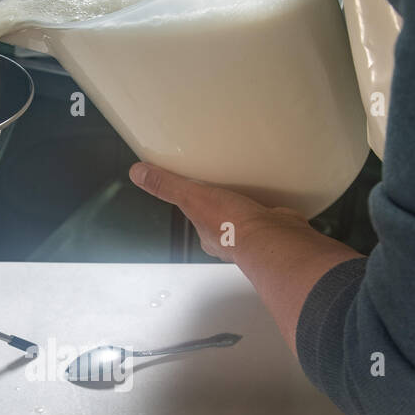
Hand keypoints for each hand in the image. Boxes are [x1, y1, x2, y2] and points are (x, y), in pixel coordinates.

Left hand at [130, 160, 360, 356]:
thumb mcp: (192, 197)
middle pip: (225, 218)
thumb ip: (166, 186)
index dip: (198, 203)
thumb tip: (137, 173)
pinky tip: (274, 188)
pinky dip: (271, 203)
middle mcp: (230, 241)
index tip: (200, 187)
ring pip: (249, 217)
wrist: (274, 239)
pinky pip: (272, 213)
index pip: (199, 219)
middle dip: (226, 203)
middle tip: (228, 181)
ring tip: (251, 181)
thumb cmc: (231, 224)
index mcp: (209, 236)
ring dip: (249, 204)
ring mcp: (256, 236)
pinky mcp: (277, 228)